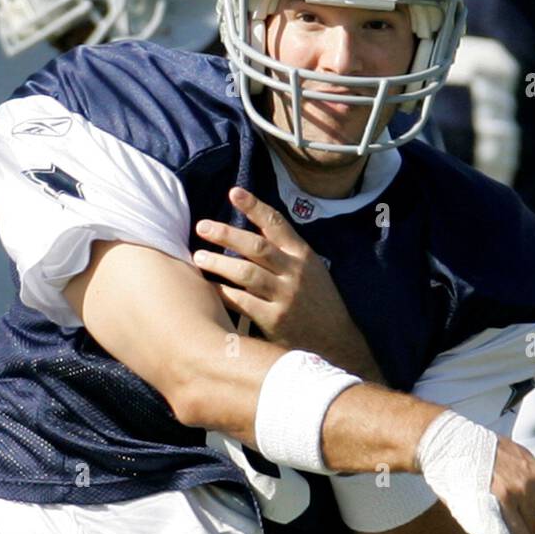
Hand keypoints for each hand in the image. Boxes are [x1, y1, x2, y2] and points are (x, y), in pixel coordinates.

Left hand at [193, 188, 384, 379]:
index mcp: (303, 255)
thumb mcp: (311, 271)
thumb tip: (252, 234)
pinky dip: (224, 293)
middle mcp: (294, 272)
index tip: (234, 192)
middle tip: (202, 226)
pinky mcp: (275, 320)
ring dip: (219, 263)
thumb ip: (286, 253)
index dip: (254, 206)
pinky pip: (243, 302)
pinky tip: (209, 288)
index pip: (276, 224)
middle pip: (256, 247)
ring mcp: (285, 296)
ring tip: (199, 257)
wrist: (335, 342)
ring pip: (246, 273)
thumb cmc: (317, 302)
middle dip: (227, 233)